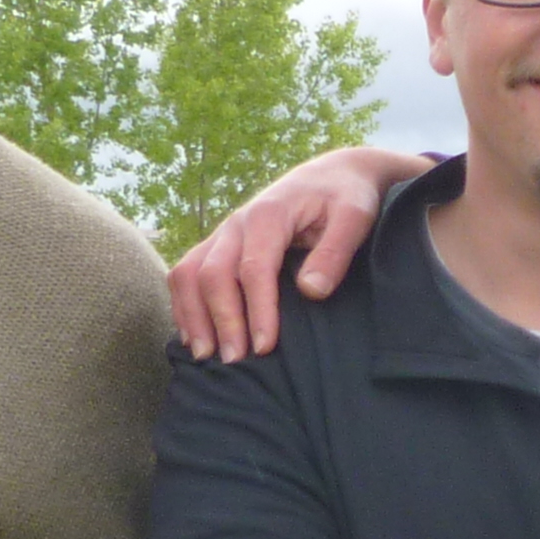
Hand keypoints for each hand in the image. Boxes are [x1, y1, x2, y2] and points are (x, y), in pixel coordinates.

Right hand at [169, 145, 429, 358]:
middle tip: (234, 363)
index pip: (254, 268)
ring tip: (204, 357)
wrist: (333, 175)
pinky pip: (186, 273)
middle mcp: (237, 223)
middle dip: (222, 321)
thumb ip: (335, 251)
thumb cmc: (347, 198)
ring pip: (188, 273)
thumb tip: (311, 291)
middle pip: (213, 274)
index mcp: (269, 214)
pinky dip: (184, 305)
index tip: (265, 348)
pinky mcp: (219, 244)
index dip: (257, 310)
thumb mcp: (354, 217)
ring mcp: (224, 234)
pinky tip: (194, 337)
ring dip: (193, 316)